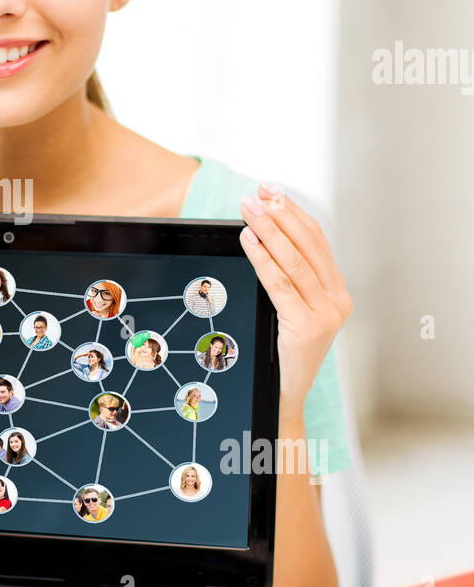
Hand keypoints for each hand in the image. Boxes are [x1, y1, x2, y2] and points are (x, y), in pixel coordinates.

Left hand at [238, 184, 351, 411]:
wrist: (285, 395)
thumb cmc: (282, 352)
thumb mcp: (290, 310)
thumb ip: (286, 278)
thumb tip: (260, 233)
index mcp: (337, 293)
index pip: (317, 241)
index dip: (294, 212)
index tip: (272, 191)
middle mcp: (338, 301)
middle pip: (309, 245)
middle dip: (280, 215)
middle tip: (256, 194)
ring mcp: (326, 314)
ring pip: (295, 261)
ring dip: (269, 231)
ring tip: (249, 210)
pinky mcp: (308, 327)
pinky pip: (280, 284)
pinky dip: (263, 259)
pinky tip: (249, 241)